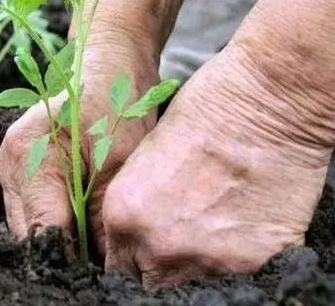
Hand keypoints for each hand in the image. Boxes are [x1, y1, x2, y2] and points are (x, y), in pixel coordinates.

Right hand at [0, 24, 158, 253]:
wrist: (108, 64)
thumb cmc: (116, 101)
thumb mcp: (118, 162)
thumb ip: (103, 217)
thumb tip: (102, 263)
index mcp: (28, 155)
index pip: (43, 230)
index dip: (70, 259)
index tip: (97, 274)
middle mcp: (9, 163)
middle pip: (29, 232)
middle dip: (63, 251)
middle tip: (99, 262)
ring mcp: (10, 166)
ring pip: (29, 224)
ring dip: (59, 237)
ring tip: (93, 243)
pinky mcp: (19, 168)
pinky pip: (33, 209)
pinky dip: (56, 220)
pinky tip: (82, 222)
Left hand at [102, 42, 332, 286]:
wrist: (265, 101)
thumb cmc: (203, 111)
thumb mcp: (146, 156)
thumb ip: (136, 205)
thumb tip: (140, 232)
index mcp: (124, 216)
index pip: (117, 265)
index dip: (132, 256)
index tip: (143, 250)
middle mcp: (158, 245)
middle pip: (151, 280)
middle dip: (159, 264)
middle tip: (178, 237)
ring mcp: (206, 258)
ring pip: (191, 281)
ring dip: (197, 260)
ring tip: (213, 223)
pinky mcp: (252, 261)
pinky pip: (236, 274)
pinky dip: (237, 254)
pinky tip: (241, 220)